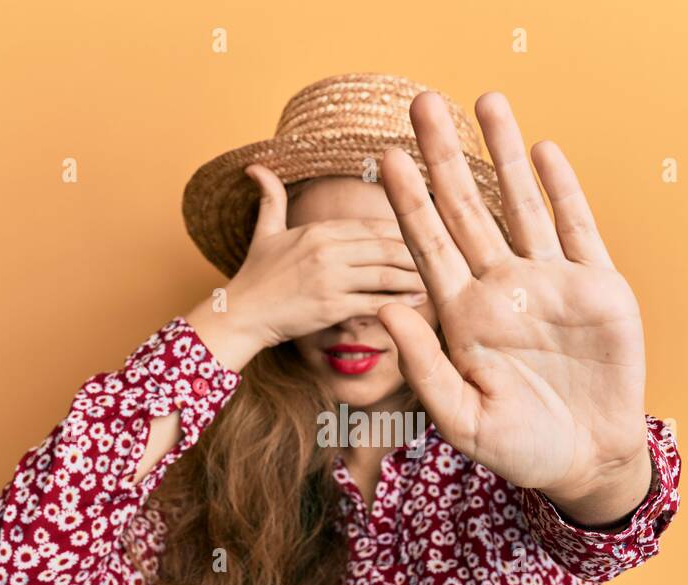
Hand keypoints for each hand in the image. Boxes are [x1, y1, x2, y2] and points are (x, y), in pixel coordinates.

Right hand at [217, 164, 427, 350]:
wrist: (239, 315)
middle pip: (386, 245)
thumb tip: (255, 166)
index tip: (429, 230)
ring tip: (439, 279)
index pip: (372, 224)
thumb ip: (270, 198)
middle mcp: (327, 250)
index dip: (405, 227)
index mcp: (319, 230)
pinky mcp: (332, 308)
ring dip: (416, 276)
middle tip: (447, 255)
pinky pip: (375, 302)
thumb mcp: (263, 232)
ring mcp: (330, 279)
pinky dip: (400, 302)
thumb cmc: (254, 276)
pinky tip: (419, 303)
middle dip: (419, 250)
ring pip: (386, 273)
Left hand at [377, 91, 651, 522]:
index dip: (408, 202)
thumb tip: (386, 312)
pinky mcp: (596, 286)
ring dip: (502, 153)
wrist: (587, 459)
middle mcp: (501, 288)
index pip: (427, 246)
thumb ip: (425, 366)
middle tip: (420, 102)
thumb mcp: (462, 418)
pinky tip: (541, 150)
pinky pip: (576, 227)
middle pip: (466, 208)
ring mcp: (549, 282)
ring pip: (521, 204)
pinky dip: (560, 188)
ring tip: (485, 100)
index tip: (387, 158)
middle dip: (443, 157)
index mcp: (463, 316)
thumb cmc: (519, 447)